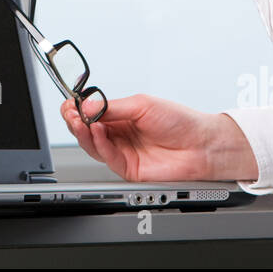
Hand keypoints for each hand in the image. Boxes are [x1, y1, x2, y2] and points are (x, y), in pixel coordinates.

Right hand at [61, 94, 258, 182]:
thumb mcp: (142, 105)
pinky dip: (100, 144)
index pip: (91, 113)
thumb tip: (87, 106)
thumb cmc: (180, 122)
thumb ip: (112, 107)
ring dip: (83, 133)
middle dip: (75, 120)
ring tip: (81, 121)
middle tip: (70, 112)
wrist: (202, 145)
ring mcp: (123, 152)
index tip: (70, 103)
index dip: (78, 108)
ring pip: (93, 145)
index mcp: (122, 116)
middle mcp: (120, 134)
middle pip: (87, 130)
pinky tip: (98, 132)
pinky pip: (107, 157)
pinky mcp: (128, 169)